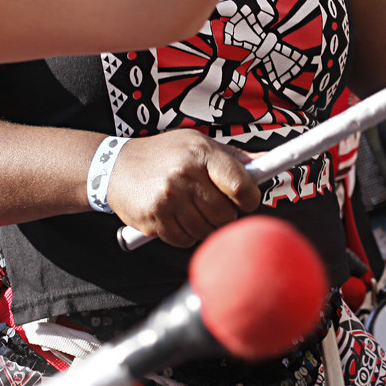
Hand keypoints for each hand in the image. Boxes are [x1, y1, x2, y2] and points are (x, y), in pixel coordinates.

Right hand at [106, 129, 260, 246]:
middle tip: (211, 203)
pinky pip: (185, 241)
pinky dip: (184, 234)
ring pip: (206, 231)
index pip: (242, 185)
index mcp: (202, 153)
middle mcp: (185, 175)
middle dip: (224, 213)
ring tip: (190, 207)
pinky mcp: (154, 220)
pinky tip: (174, 217)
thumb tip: (270, 164)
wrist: (115, 166)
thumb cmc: (165, 155)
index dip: (250, 198)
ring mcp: (168, 199)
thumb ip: (234, 158)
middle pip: (226, 215)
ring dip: (203, 225)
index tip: (246, 199)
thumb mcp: (198, 144)